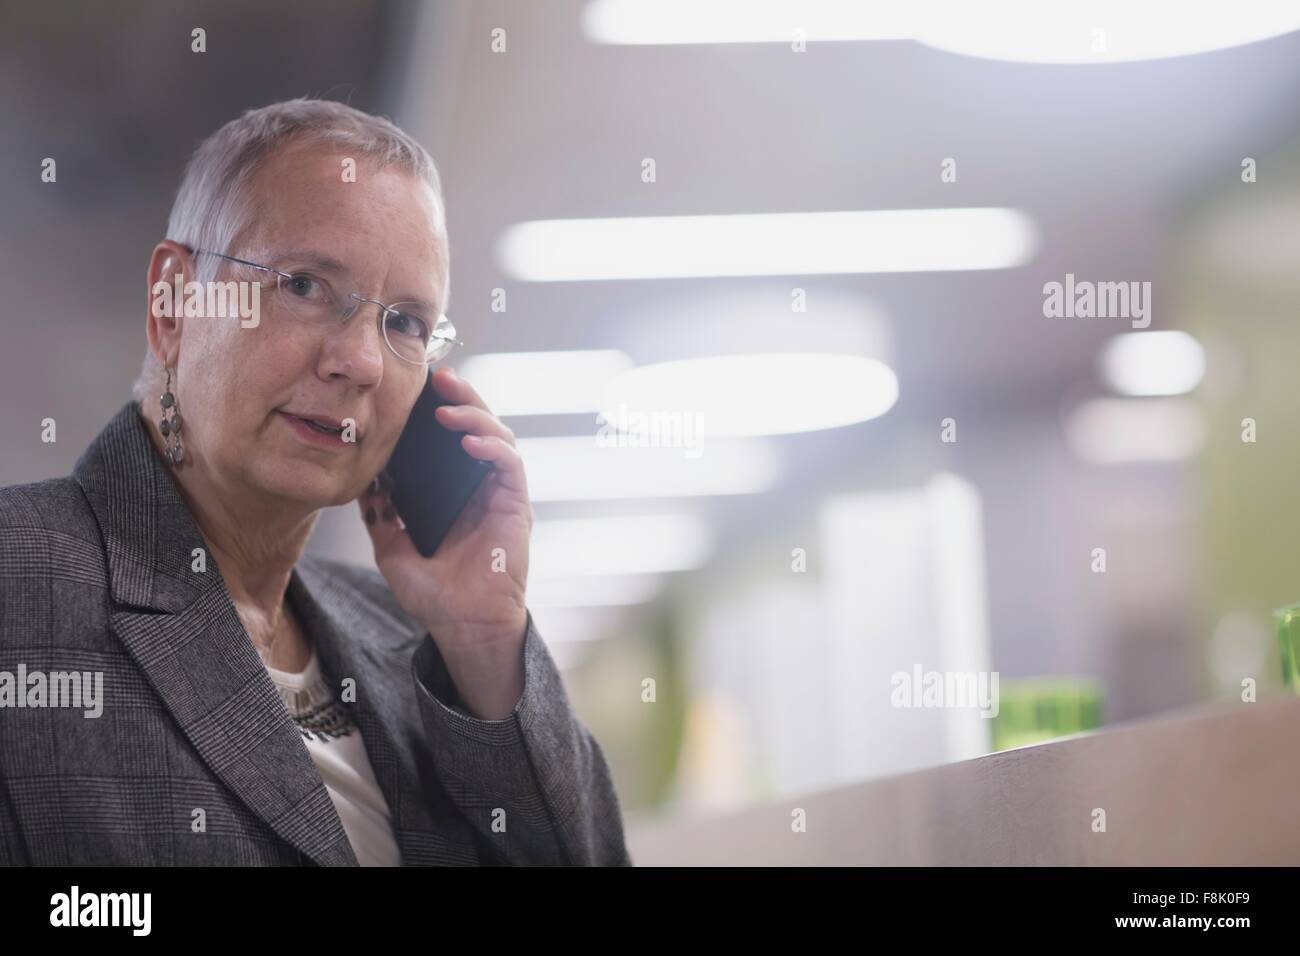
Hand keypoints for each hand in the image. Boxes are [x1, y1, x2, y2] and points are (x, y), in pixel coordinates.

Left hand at [359, 366, 531, 659]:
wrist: (463, 627)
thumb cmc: (434, 595)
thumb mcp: (392, 548)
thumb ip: (380, 515)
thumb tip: (364, 482)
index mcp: (455, 492)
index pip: (452, 437)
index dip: (440, 408)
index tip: (418, 389)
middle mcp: (481, 486)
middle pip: (479, 425)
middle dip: (462, 398)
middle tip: (439, 379)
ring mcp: (500, 494)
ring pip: (499, 436)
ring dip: (475, 416)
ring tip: (446, 411)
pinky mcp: (516, 505)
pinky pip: (510, 464)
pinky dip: (492, 447)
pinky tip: (469, 443)